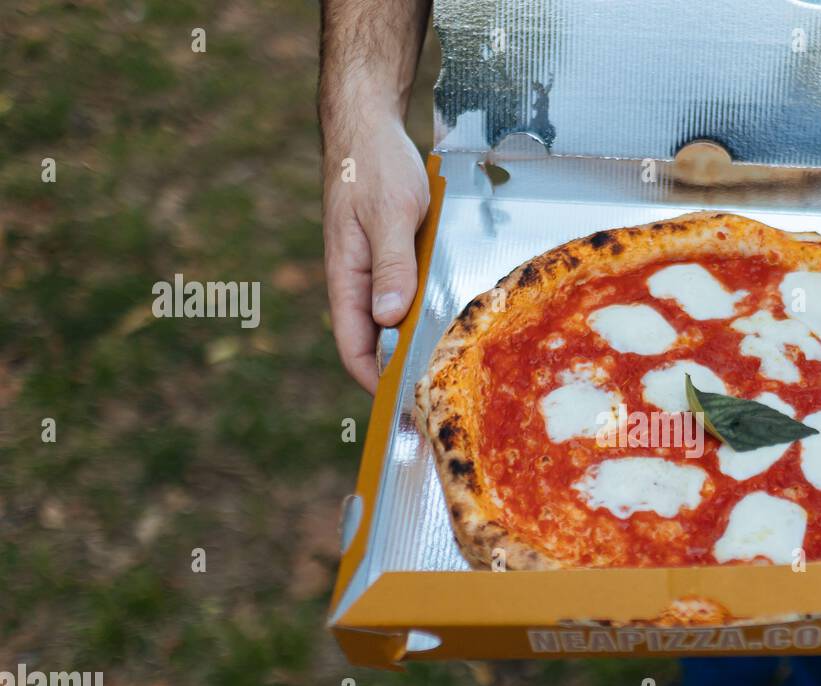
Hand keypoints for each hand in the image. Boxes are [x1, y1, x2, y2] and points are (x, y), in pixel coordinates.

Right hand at [322, 112, 429, 392]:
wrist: (370, 124)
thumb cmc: (375, 166)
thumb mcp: (388, 215)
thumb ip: (391, 266)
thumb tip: (389, 318)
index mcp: (347, 278)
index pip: (354, 348)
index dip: (375, 382)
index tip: (405, 407)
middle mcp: (360, 281)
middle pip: (378, 343)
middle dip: (402, 372)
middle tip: (441, 397)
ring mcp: (377, 270)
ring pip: (397, 321)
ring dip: (419, 344)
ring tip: (454, 370)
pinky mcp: (395, 258)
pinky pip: (410, 296)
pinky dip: (428, 313)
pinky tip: (456, 323)